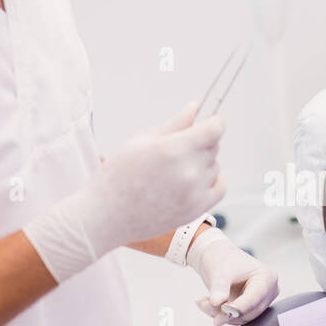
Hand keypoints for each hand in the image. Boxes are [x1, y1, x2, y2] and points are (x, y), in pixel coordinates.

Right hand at [22, 101, 224, 281]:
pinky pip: (219, 187)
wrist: (106, 217)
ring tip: (174, 169)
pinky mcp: (196, 210)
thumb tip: (195, 108)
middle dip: (201, 140)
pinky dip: (211, 180)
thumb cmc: (117, 177)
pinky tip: (194, 178)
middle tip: (178, 146)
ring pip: (214, 166)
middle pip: (213, 146)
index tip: (213, 118)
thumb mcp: (141, 141)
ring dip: (202, 162)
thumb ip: (174, 124)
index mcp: (172, 150)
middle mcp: (188, 172)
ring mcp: (194, 193)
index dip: (215, 121)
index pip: (214, 129)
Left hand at [192, 234, 278, 324]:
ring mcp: (260, 301)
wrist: (218, 258)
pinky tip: (207, 304)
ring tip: (202, 302)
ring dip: (219, 313)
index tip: (223, 311)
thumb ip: (219, 287)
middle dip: (225, 311)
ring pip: (241, 318)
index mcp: (267, 277)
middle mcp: (268, 291)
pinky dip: (220, 314)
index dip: (239, 307)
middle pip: (250, 311)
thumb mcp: (219, 271)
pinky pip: (236, 318)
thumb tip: (217, 303)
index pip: (256, 297)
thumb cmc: (223, 258)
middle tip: (204, 305)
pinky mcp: (250, 309)